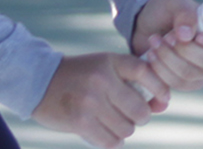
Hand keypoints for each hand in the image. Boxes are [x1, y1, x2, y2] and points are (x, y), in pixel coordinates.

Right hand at [32, 52, 166, 147]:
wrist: (40, 81)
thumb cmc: (81, 76)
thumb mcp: (105, 67)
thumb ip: (133, 82)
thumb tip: (163, 105)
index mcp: (110, 61)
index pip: (145, 73)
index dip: (160, 88)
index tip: (163, 100)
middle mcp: (101, 80)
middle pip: (140, 110)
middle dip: (141, 117)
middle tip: (132, 116)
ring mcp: (90, 102)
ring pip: (126, 129)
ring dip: (125, 131)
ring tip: (115, 124)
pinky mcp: (80, 122)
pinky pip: (110, 141)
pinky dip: (113, 142)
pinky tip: (107, 134)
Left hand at [132, 0, 202, 93]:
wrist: (147, 25)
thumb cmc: (167, 10)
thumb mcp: (175, 1)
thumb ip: (184, 12)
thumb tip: (187, 35)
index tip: (200, 36)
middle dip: (183, 50)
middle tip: (166, 36)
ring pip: (190, 74)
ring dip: (168, 58)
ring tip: (154, 41)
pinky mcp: (188, 82)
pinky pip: (177, 84)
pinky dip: (161, 70)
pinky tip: (152, 54)